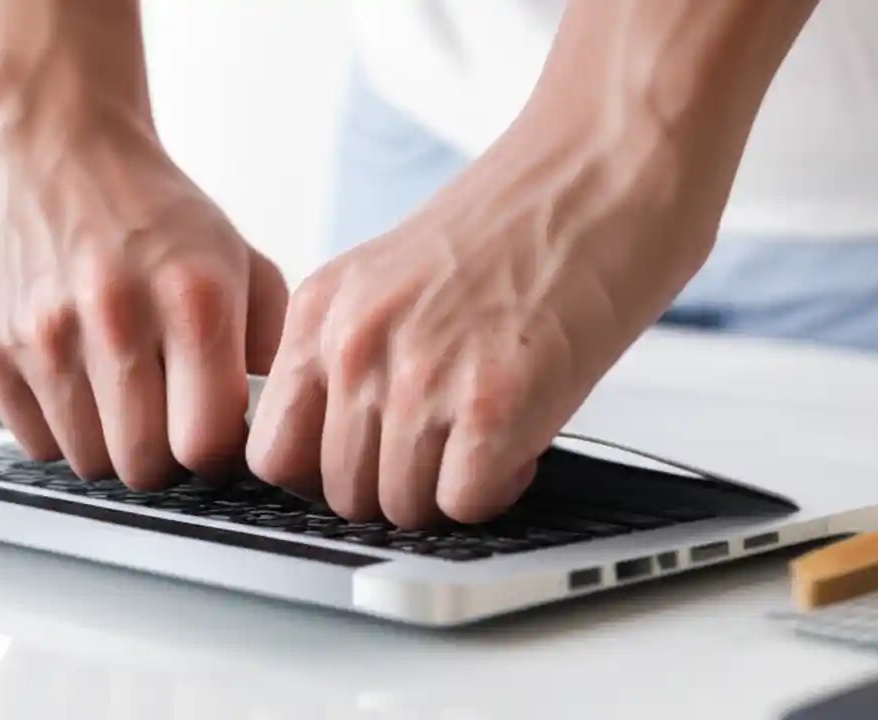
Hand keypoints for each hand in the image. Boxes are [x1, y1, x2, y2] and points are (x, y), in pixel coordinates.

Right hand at [0, 125, 287, 488]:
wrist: (55, 146)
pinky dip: (59, 426)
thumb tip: (265, 434)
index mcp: (193, 297)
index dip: (215, 451)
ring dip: (110, 441)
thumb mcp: (241, 262)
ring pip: (89, 462)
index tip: (209, 430)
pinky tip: (72, 376)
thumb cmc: (157, 215)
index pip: (207, 444)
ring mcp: (41, 335)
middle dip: (163, 454)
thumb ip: (271, 349)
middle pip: (145, 466)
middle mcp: (114, 316)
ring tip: (117, 389)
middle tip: (162, 414)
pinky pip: (35, 442)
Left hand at [246, 102, 721, 527]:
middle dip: (398, 485)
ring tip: (491, 429)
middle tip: (449, 444)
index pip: (272, 452)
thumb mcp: (391, 281)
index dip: (324, 473)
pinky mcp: (492, 401)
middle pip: (341, 494)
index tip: (369, 463)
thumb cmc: (516, 222)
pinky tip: (523, 434)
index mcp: (320, 310)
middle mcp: (355, 344)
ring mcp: (419, 374)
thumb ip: (354, 357)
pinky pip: (465, 505)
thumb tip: (345, 451)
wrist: (604, 165)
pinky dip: (500, 486)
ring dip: (451, 488)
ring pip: (401, 508)